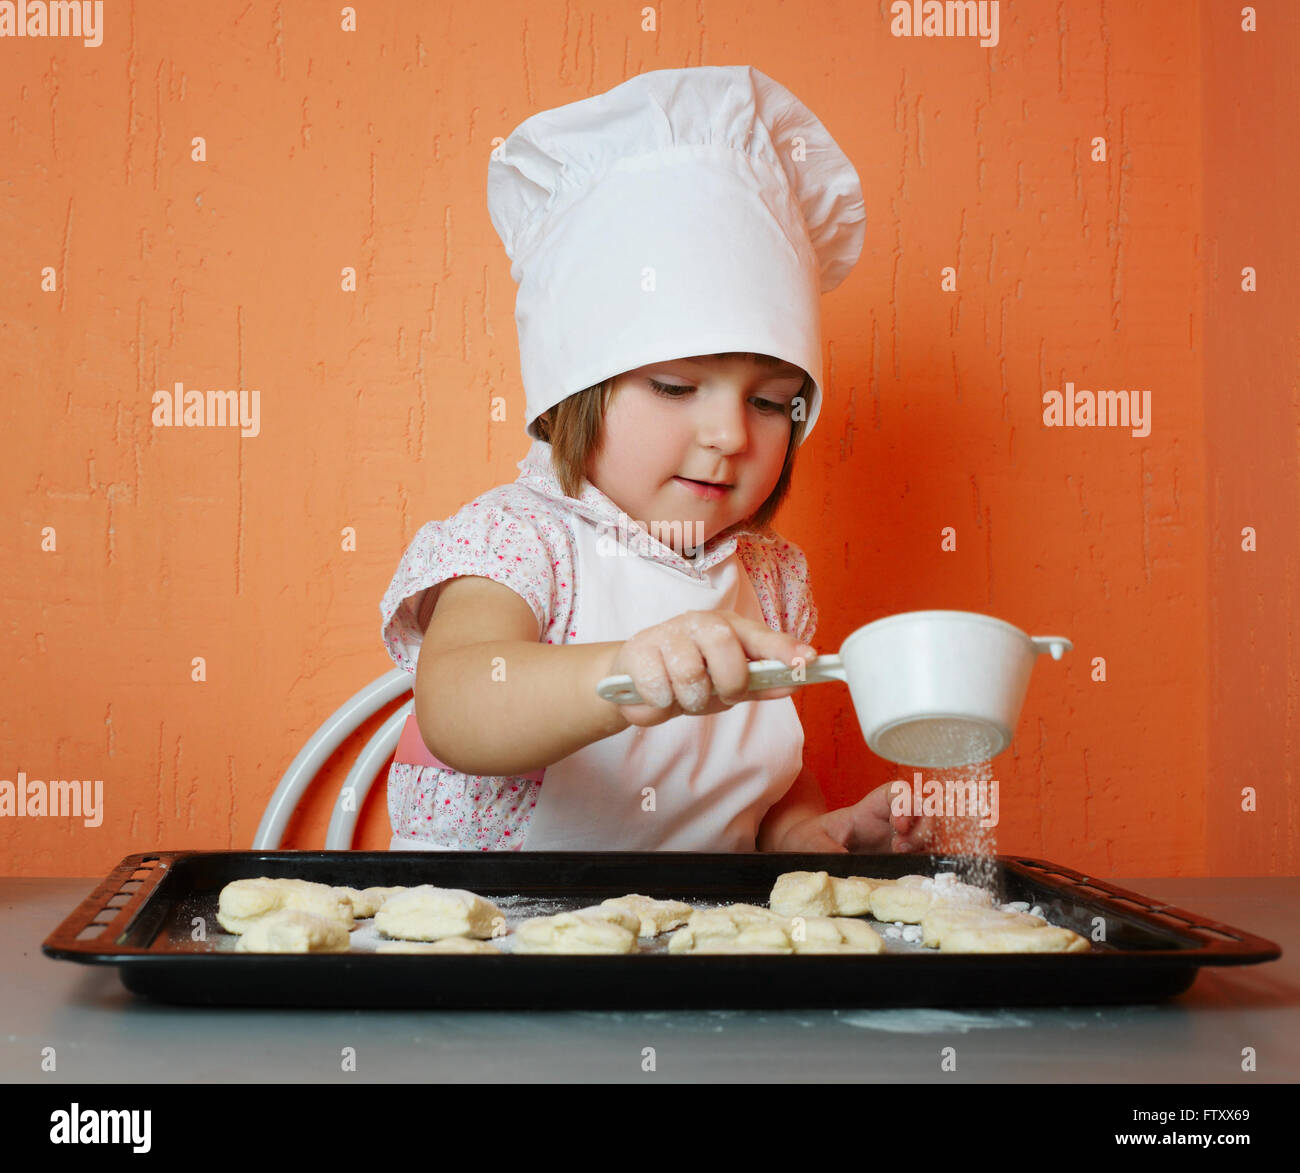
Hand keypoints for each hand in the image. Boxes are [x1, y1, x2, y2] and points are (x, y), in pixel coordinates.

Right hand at [605, 609, 816, 728]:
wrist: (633, 679)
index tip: (808, 661)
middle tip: (720, 693)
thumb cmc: (688, 677)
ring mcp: (667, 633)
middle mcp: (699, 622)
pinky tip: (658, 696)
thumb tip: (793, 685)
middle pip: (724, 645)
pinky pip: (658, 687)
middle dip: (729, 681)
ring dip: (691, 699)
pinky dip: (662, 703)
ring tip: (683, 697)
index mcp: (729, 628)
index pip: (760, 636)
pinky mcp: (637, 651)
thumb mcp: (727, 684)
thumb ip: (759, 685)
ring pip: (690, 674)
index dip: (784, 648)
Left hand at [776, 782, 935, 852]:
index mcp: (871, 808)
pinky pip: (924, 855)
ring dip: (925, 843)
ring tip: (902, 857)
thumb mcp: (812, 841)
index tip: (898, 825)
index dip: (905, 802)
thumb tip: (841, 861)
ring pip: (930, 832)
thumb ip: (825, 848)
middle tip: (901, 847)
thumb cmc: (812, 840)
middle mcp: (891, 821)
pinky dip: (923, 861)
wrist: (811, 855)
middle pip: (923, 809)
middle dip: (923, 825)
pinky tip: (907, 870)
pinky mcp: (903, 860)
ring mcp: (900, 840)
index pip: (898, 792)